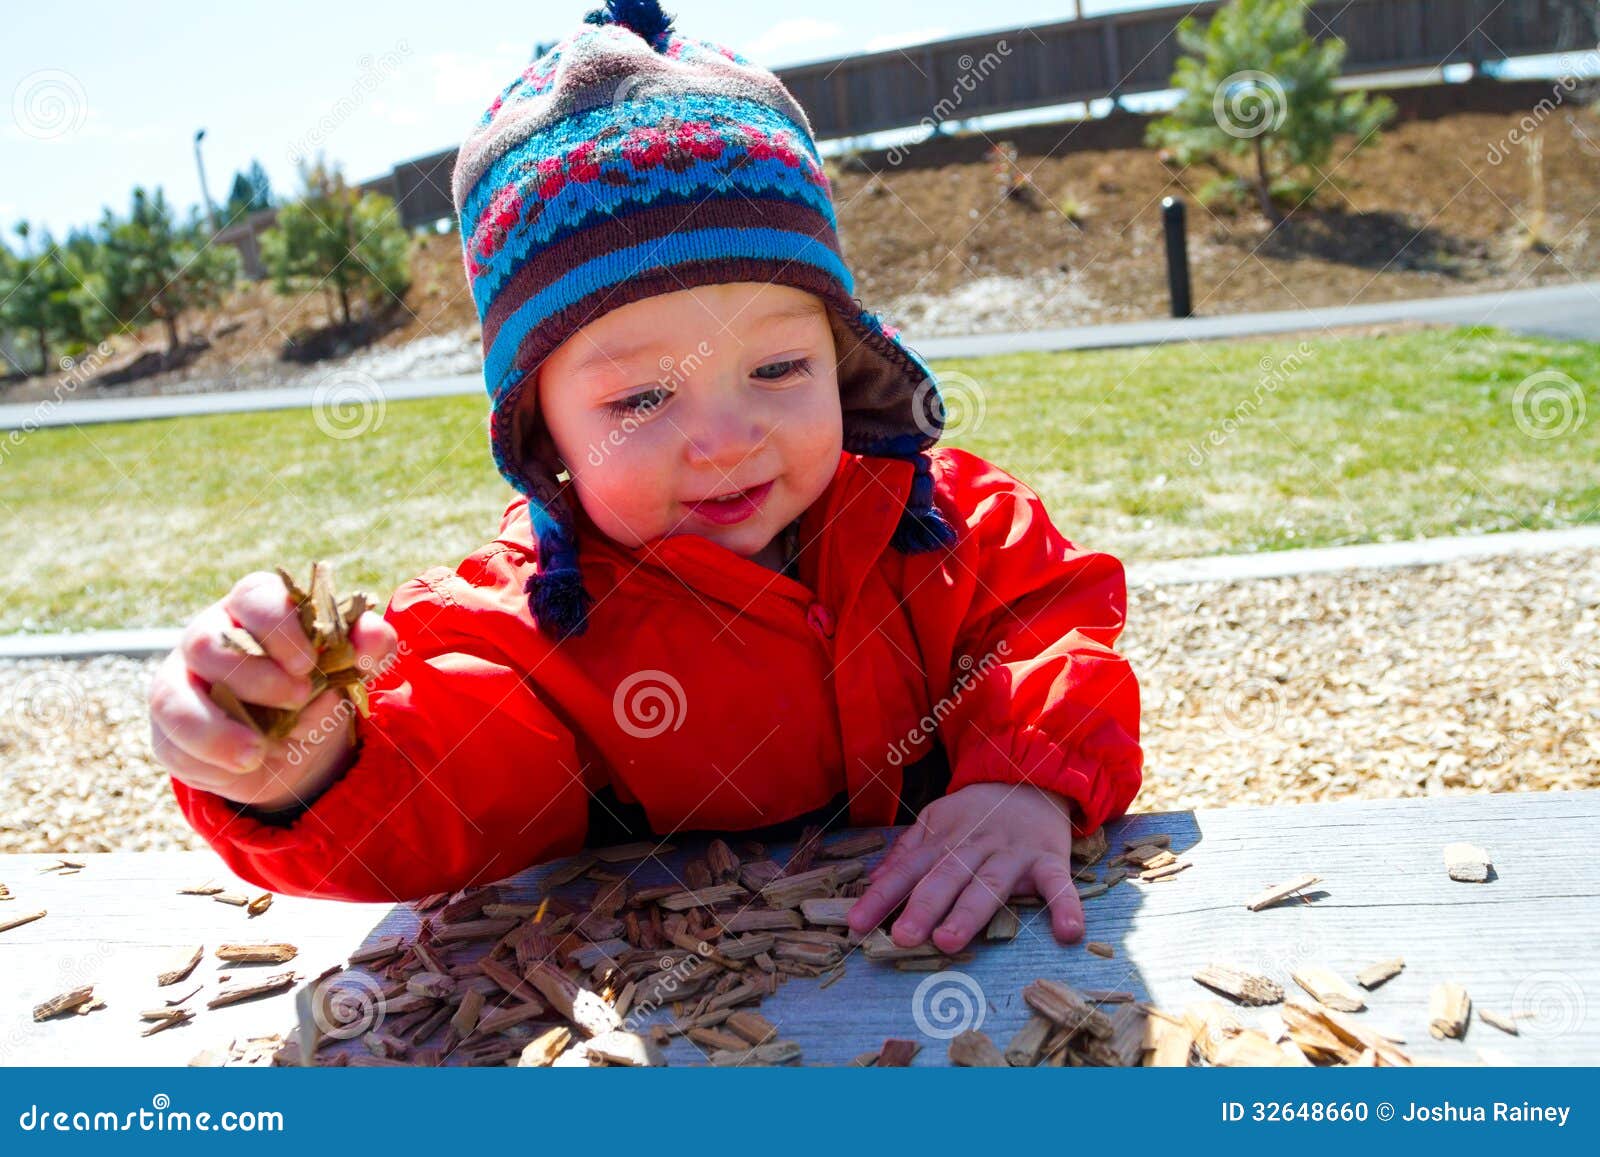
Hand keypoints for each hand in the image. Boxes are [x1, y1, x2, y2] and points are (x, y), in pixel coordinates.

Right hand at [148, 571, 397, 809]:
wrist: (294, 744)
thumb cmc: (319, 687)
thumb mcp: (350, 669)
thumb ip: (369, 646)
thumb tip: (373, 635)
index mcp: (255, 610)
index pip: (254, 596)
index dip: (278, 627)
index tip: (310, 663)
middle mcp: (210, 637)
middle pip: (206, 642)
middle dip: (254, 676)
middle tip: (298, 699)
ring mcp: (181, 680)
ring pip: (173, 696)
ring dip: (217, 728)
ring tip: (257, 751)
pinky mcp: (168, 726)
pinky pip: (172, 741)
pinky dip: (209, 758)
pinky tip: (244, 765)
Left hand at [845, 782, 1085, 953]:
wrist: (1032, 773)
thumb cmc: (978, 810)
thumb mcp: (936, 819)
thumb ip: (907, 851)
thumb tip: (873, 880)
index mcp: (944, 840)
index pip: (907, 870)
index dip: (881, 896)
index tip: (856, 924)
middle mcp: (974, 847)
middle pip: (945, 878)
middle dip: (922, 907)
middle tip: (902, 937)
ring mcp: (1012, 853)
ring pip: (989, 884)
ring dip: (969, 912)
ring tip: (948, 941)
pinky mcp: (1049, 859)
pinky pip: (1059, 884)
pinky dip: (1066, 906)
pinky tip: (1068, 932)